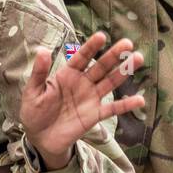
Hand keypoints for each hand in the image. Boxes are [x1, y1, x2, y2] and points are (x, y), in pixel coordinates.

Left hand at [19, 32, 144, 170]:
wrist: (39, 137)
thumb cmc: (34, 110)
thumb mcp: (33, 91)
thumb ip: (39, 72)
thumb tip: (42, 50)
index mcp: (67, 74)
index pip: (81, 57)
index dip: (91, 47)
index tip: (102, 36)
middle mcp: (82, 83)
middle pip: (100, 66)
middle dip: (114, 55)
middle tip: (128, 43)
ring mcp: (90, 98)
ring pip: (110, 82)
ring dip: (123, 72)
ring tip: (138, 58)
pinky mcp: (94, 115)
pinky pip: (112, 109)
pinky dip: (126, 105)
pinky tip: (140, 100)